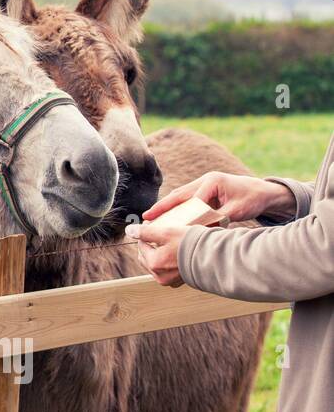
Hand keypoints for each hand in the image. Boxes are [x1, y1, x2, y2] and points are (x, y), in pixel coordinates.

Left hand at [124, 222, 187, 285]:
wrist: (214, 258)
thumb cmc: (191, 244)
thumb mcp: (166, 233)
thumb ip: (146, 232)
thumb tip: (129, 230)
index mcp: (154, 263)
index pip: (141, 245)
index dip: (144, 233)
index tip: (150, 224)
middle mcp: (159, 275)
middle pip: (145, 256)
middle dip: (148, 244)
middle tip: (155, 233)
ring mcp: (168, 281)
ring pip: (154, 264)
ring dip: (156, 253)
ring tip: (164, 242)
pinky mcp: (177, 282)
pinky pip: (164, 270)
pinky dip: (165, 261)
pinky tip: (172, 253)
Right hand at [143, 172, 294, 223]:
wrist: (264, 192)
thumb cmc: (252, 199)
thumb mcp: (237, 211)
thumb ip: (218, 219)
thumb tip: (201, 231)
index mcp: (212, 181)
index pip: (192, 199)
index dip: (180, 212)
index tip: (170, 226)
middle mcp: (205, 180)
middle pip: (178, 194)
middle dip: (162, 206)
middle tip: (146, 217)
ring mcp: (203, 184)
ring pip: (180, 196)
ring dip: (166, 207)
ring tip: (151, 218)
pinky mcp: (204, 190)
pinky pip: (186, 199)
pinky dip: (175, 207)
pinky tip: (166, 217)